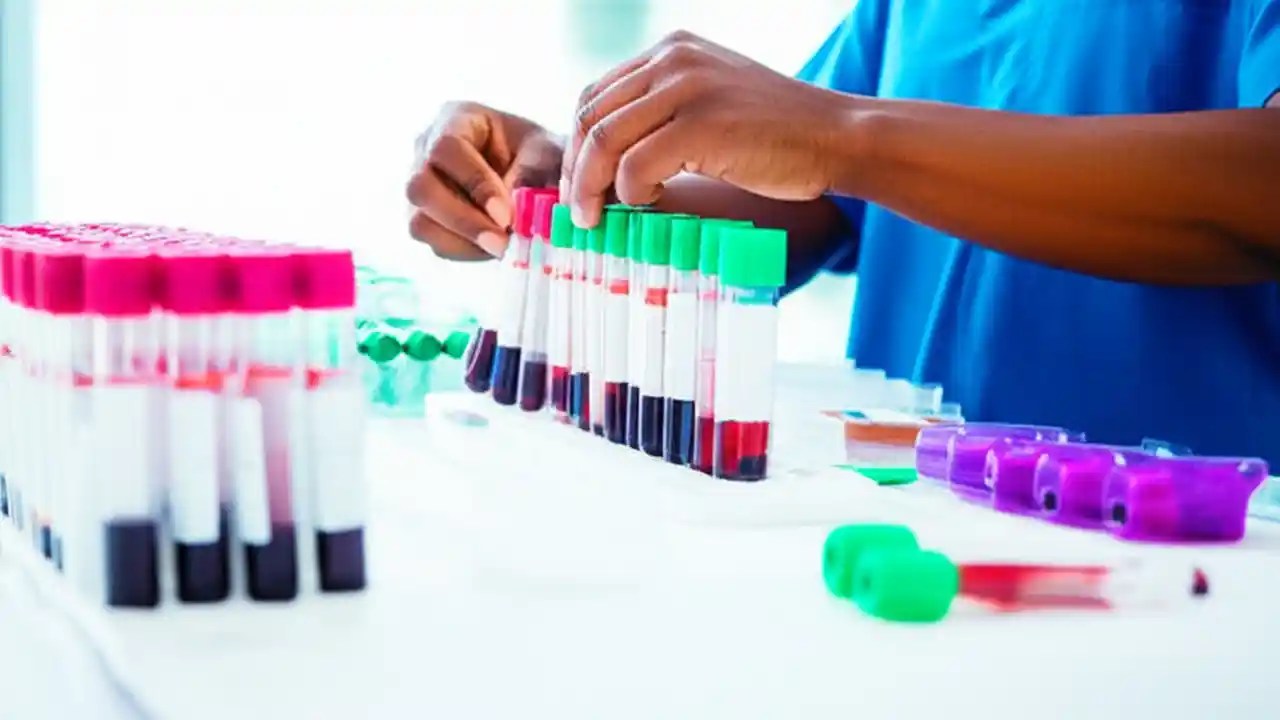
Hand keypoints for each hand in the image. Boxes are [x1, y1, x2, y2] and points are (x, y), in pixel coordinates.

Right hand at [407, 102, 562, 259]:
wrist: (539, 175)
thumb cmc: (539, 155)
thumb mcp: (545, 154)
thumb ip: (531, 175)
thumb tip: (511, 211)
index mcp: (455, 120)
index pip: (446, 149)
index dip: (474, 184)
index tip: (505, 214)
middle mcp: (426, 151)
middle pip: (420, 188)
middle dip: (463, 220)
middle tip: (501, 241)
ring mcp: (421, 188)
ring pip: (419, 221)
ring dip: (463, 240)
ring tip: (503, 246)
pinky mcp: (427, 219)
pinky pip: (433, 242)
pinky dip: (464, 251)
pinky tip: (493, 247)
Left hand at [564, 30, 856, 227]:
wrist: (839, 137)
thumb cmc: (780, 134)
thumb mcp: (714, 102)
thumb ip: (667, 114)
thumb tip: (613, 161)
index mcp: (672, 50)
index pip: (597, 94)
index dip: (577, 144)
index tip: (579, 184)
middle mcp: (673, 59)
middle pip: (591, 115)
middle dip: (576, 169)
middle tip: (580, 210)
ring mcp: (686, 87)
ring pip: (604, 141)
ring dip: (591, 187)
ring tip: (596, 219)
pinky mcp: (701, 124)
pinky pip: (635, 165)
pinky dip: (629, 194)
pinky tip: (646, 206)